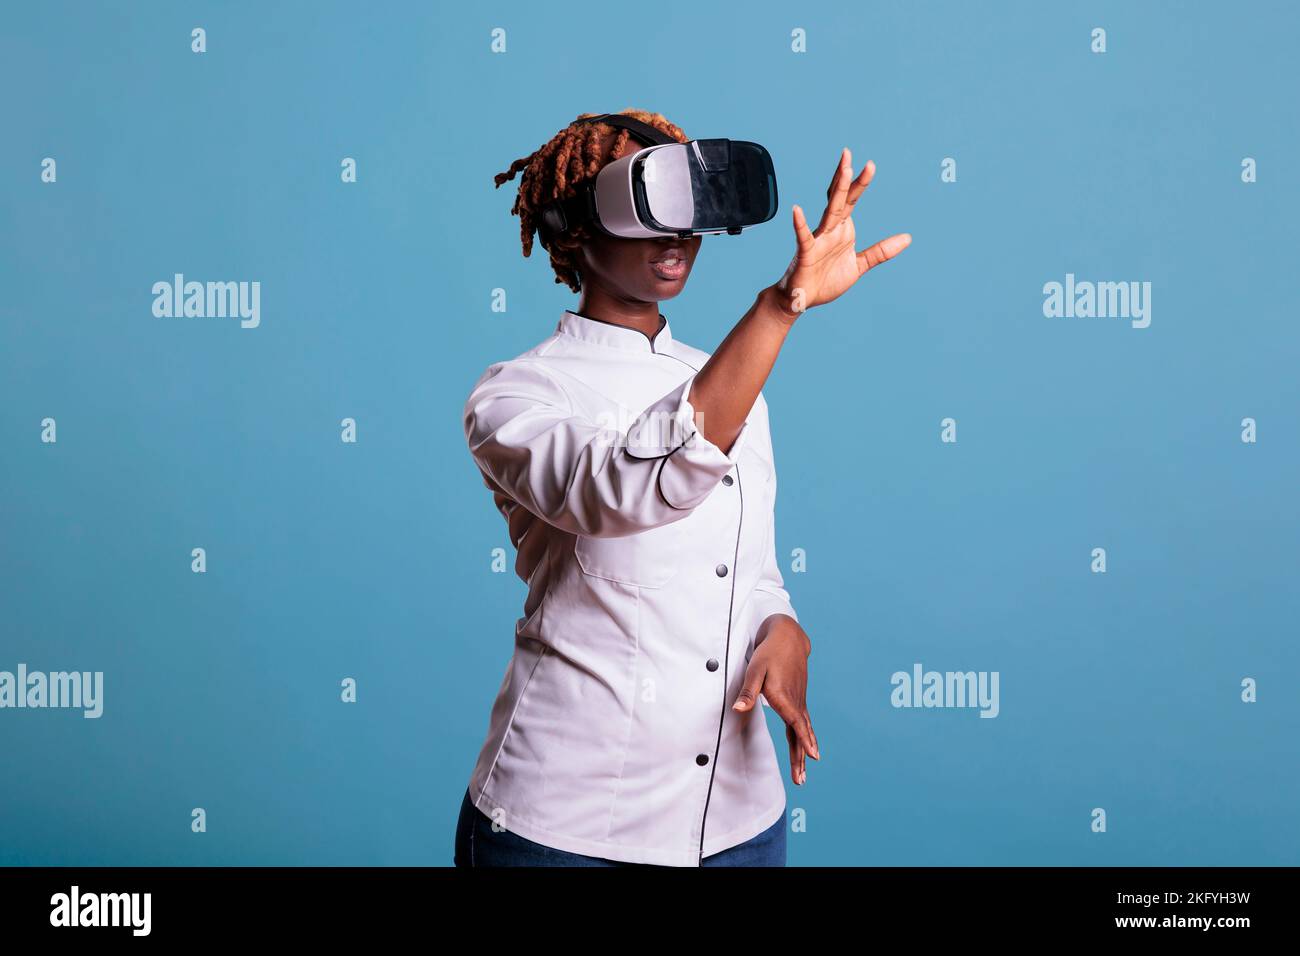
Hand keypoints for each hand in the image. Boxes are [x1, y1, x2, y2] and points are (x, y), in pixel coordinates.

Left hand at [732, 614, 819, 785]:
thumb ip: (748, 691)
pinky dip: (805, 738)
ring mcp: (799, 702)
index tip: (812, 757)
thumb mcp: (755, 669)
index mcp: (784, 697)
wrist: (788, 638)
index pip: (796, 723)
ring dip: (804, 752)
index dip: (804, 740)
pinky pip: (803, 724)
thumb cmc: (769, 653)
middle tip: (801, 780)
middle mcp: (795, 702)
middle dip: (800, 758)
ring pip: (803, 731)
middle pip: (801, 733)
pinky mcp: (798, 700)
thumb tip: (738, 708)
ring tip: (803, 774)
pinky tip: (806, 748)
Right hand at [769, 148, 910, 319]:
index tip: (870, 165)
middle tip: (849, 154)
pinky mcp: (806, 254)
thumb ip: (880, 251)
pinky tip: (798, 211)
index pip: (852, 201)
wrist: (802, 299)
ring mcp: (817, 240)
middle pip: (841, 199)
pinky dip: (800, 224)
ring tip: (842, 170)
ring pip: (829, 211)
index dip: (860, 183)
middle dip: (846, 177)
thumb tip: (907, 238)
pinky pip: (803, 237)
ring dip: (837, 190)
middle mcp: (830, 230)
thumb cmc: (826, 281)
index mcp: (842, 230)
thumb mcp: (859, 265)